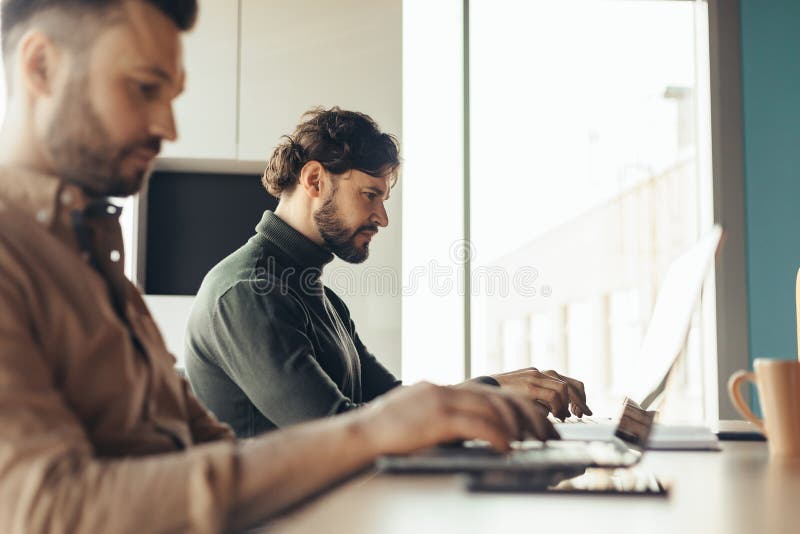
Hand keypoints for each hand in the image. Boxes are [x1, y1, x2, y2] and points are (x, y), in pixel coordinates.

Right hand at [357, 382, 558, 454]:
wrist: (358, 436)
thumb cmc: (383, 435)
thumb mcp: (415, 418)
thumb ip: (439, 418)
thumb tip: (467, 430)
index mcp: (439, 389)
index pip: (490, 392)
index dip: (517, 407)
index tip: (535, 423)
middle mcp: (443, 389)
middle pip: (499, 396)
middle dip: (529, 415)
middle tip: (547, 433)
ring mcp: (440, 400)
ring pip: (493, 407)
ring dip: (518, 426)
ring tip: (532, 443)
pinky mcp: (437, 418)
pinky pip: (478, 425)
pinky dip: (498, 437)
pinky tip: (507, 449)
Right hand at [490, 368, 591, 418]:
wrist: (482, 389)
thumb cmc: (503, 396)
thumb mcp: (526, 395)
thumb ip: (542, 399)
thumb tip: (562, 412)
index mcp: (541, 374)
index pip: (570, 383)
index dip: (580, 398)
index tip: (582, 411)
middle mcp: (540, 373)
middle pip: (571, 385)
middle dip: (579, 402)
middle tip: (579, 415)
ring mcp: (534, 377)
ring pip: (563, 389)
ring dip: (566, 405)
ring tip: (563, 416)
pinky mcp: (528, 385)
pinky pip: (553, 395)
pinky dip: (557, 406)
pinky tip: (554, 415)